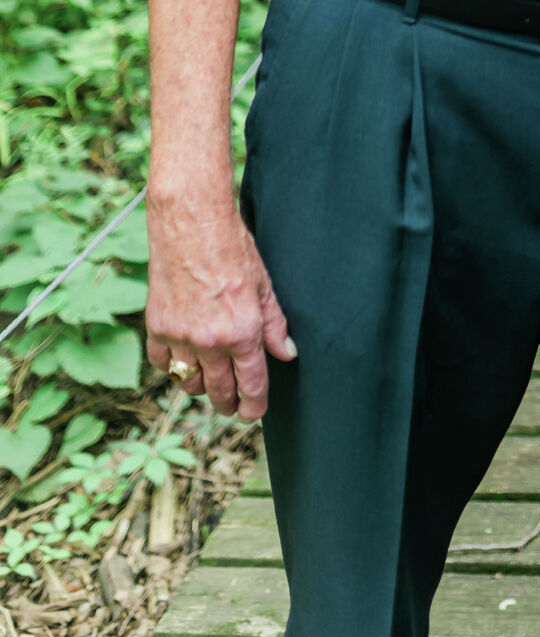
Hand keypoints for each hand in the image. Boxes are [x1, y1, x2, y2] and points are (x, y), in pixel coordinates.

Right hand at [145, 199, 295, 419]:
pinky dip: (171, 365)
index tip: (254, 413)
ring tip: (210, 382)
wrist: (190, 223)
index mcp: (242, 331)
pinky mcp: (156, 326)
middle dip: (228, 403)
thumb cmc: (232, 246)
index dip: (254, 405)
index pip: (251, 384)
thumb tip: (287, 353)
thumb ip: (275, 324)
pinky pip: (162, 363)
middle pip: (218, 391)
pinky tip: (182, 358)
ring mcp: (180, 336)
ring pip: (189, 383)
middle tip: (232, 405)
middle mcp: (210, 341)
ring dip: (201, 387)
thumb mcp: (264, 284)